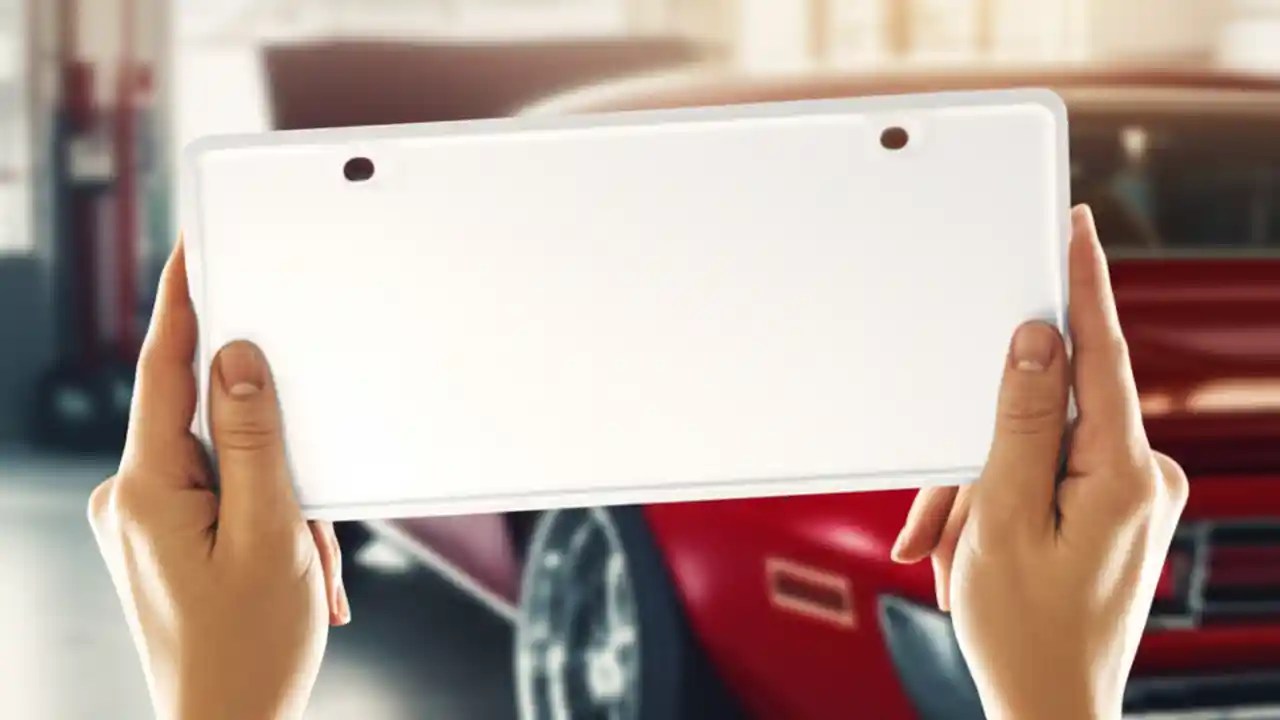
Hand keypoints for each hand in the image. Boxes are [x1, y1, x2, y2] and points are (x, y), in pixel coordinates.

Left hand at [88, 242, 350, 719]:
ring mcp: (146, 521)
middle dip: (278, 456)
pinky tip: (292, 567)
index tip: (194, 247)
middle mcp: (133, 498)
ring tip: (304, 565)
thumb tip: (241, 358)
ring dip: (282, 501)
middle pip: (211, 422)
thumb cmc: (248, 650)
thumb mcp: (271, 533)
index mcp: (147, 490)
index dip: (182, 301)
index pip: (162, 367)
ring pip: (230, 463)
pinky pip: (225, 495)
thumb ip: (256, 438)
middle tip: (307, 518)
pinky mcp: (164, 539)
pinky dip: (270, 518)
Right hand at [890, 206, 1187, 719]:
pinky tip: (970, 549)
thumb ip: (1019, 422)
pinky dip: (999, 503)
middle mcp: (1141, 477)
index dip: (1084, 284)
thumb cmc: (1028, 635)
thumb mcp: (1003, 521)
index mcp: (1124, 474)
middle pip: (1044, 416)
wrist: (1052, 711)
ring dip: (979, 492)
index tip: (1075, 226)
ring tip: (950, 552)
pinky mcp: (1113, 509)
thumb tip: (1034, 341)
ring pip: (1033, 448)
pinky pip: (1045, 475)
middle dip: (977, 457)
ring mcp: (1130, 495)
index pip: (1102, 354)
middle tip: (938, 521)